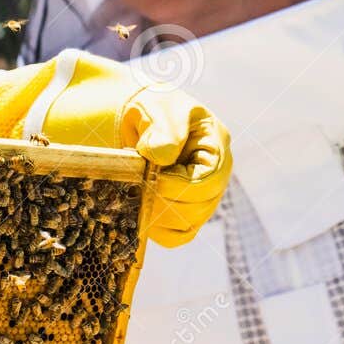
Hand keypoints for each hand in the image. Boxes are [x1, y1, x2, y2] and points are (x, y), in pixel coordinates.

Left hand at [116, 87, 231, 247]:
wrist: (128, 116)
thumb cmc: (148, 107)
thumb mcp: (156, 107)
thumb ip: (164, 130)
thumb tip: (163, 156)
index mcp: (215, 145)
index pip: (207, 181)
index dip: (175, 185)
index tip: (147, 173)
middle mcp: (214, 175)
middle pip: (197, 208)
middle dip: (162, 199)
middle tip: (135, 182)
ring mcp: (200, 196)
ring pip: (186, 224)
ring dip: (155, 213)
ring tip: (135, 190)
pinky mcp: (182, 211)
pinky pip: (175, 235)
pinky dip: (155, 228)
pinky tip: (139, 207)